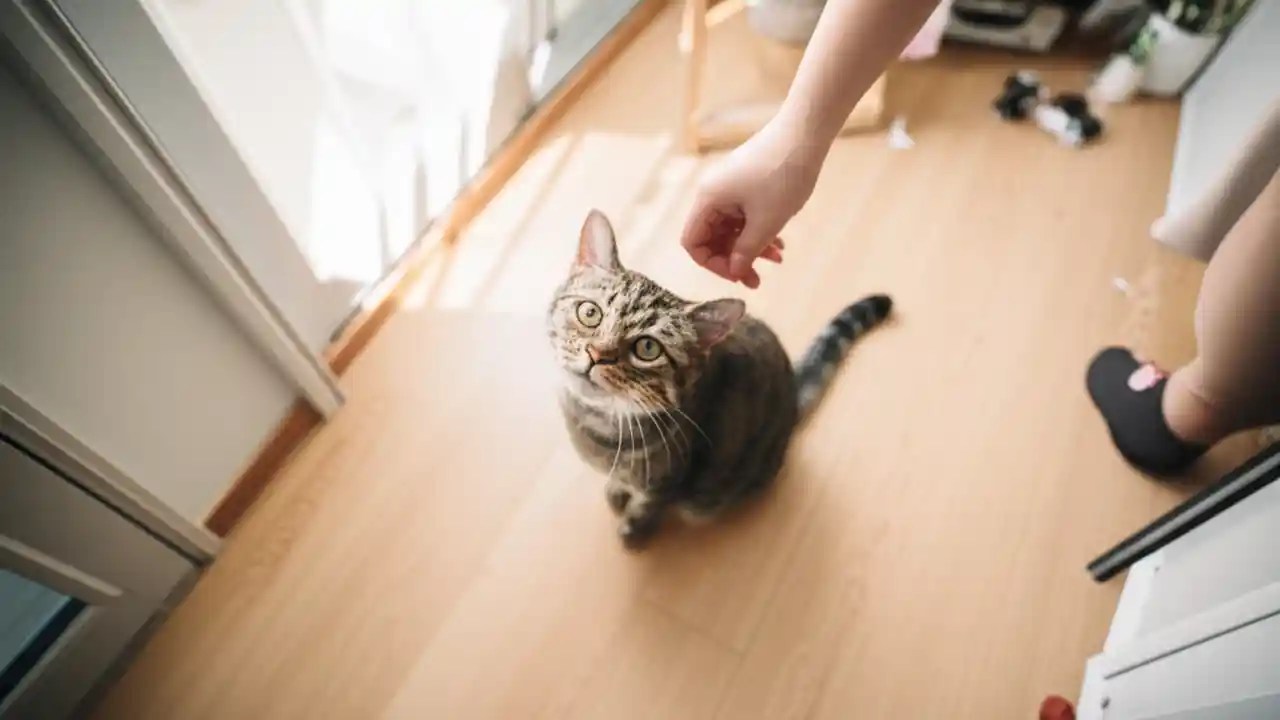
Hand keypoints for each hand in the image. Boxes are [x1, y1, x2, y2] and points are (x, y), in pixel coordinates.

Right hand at [680, 115, 823, 287]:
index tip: (738, 274)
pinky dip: (759, 232)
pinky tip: (780, 243)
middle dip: (734, 259)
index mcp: (708, 199)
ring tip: (777, 260)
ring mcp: (731, 187)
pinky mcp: (747, 183)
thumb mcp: (767, 221)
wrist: (806, 134)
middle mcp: (713, 193)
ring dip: (751, 248)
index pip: (693, 241)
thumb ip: (746, 251)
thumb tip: (735, 272)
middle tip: (757, 279)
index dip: (712, 263)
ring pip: (732, 229)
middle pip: (712, 237)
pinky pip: (745, 216)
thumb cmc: (783, 174)